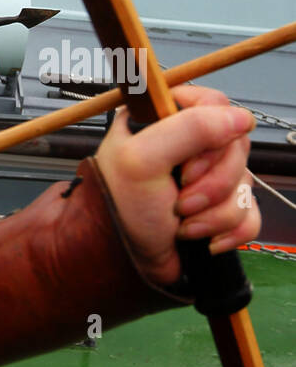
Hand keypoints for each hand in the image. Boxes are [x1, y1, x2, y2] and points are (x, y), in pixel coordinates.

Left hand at [96, 86, 259, 285]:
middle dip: (212, 185)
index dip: (211, 139)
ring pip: (245, 183)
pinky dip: (228, 230)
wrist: (121, 260)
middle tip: (179, 202)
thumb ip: (189, 128)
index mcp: (161, 120)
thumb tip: (240, 118)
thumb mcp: (142, 161)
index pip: (216, 106)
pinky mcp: (219, 206)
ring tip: (180, 224)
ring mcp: (205, 176)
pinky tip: (202, 239)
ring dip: (215, 213)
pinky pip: (249, 212)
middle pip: (236, 147)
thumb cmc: (117, 209)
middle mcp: (186, 143)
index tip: (186, 168)